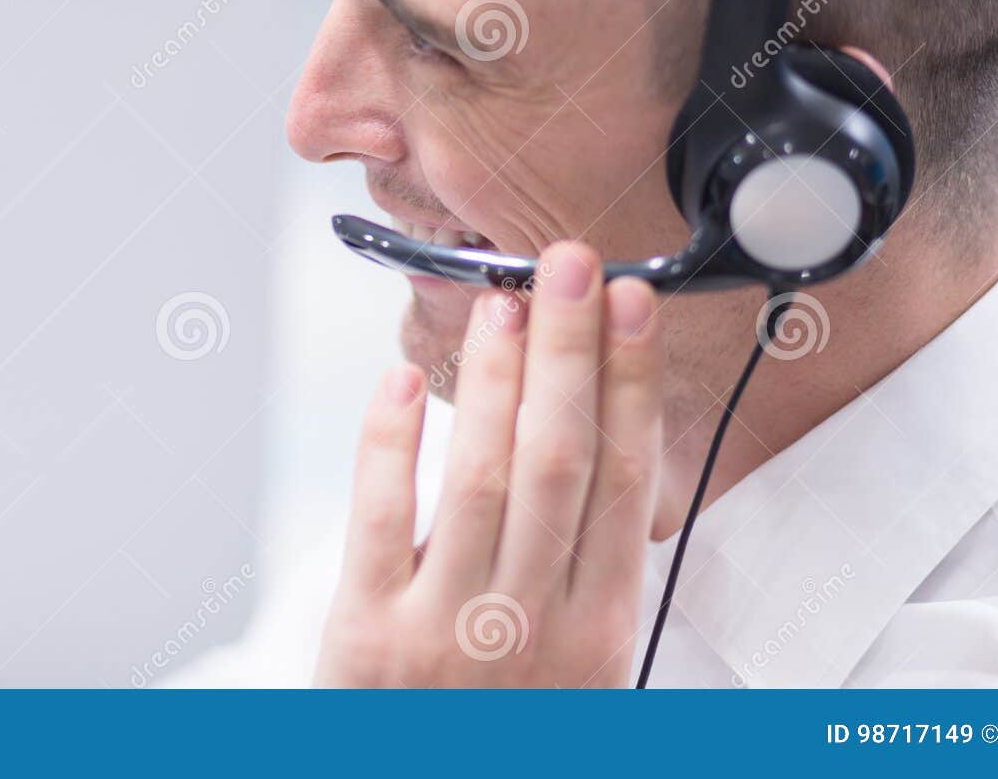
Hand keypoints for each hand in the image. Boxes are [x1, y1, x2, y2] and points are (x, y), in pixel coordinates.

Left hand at [315, 243, 663, 687]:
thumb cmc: (510, 733)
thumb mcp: (581, 672)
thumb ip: (591, 574)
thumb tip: (612, 455)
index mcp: (599, 627)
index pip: (626, 476)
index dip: (629, 379)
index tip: (631, 306)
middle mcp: (533, 622)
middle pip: (560, 456)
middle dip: (570, 349)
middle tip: (572, 265)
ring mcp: (448, 626)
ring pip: (479, 473)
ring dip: (491, 377)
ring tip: (500, 302)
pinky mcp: (367, 636)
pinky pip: (381, 521)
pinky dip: (388, 443)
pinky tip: (396, 381)